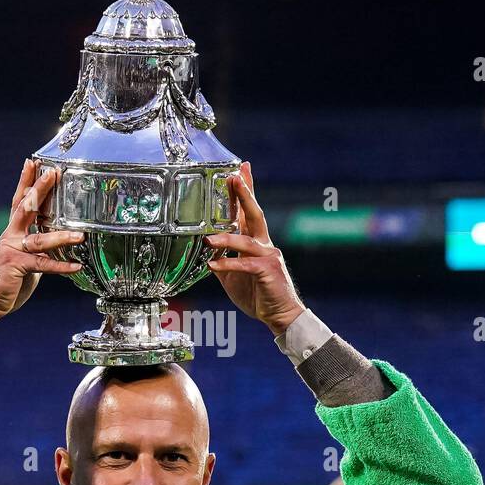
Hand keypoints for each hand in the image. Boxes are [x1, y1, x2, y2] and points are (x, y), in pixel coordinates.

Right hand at [0, 160, 84, 322]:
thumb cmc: (4, 281)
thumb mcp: (23, 260)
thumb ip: (37, 250)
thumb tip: (54, 245)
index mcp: (13, 232)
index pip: (19, 201)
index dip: (26, 181)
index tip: (33, 162)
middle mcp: (11, 236)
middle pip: (26, 208)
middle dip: (39, 189)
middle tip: (52, 172)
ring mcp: (13, 250)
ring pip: (39, 238)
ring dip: (61, 236)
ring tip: (81, 234)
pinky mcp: (16, 266)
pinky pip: (42, 265)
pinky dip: (60, 266)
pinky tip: (76, 266)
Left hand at [205, 162, 305, 335]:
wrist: (280, 316)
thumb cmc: (258, 295)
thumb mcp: (233, 277)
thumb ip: (222, 261)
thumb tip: (204, 253)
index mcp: (256, 242)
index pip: (248, 211)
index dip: (245, 190)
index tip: (239, 169)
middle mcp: (264, 243)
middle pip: (254, 213)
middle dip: (244, 194)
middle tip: (233, 176)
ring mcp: (268, 256)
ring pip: (246, 241)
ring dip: (225, 238)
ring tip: (208, 238)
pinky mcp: (268, 271)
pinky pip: (245, 265)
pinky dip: (227, 265)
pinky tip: (212, 265)